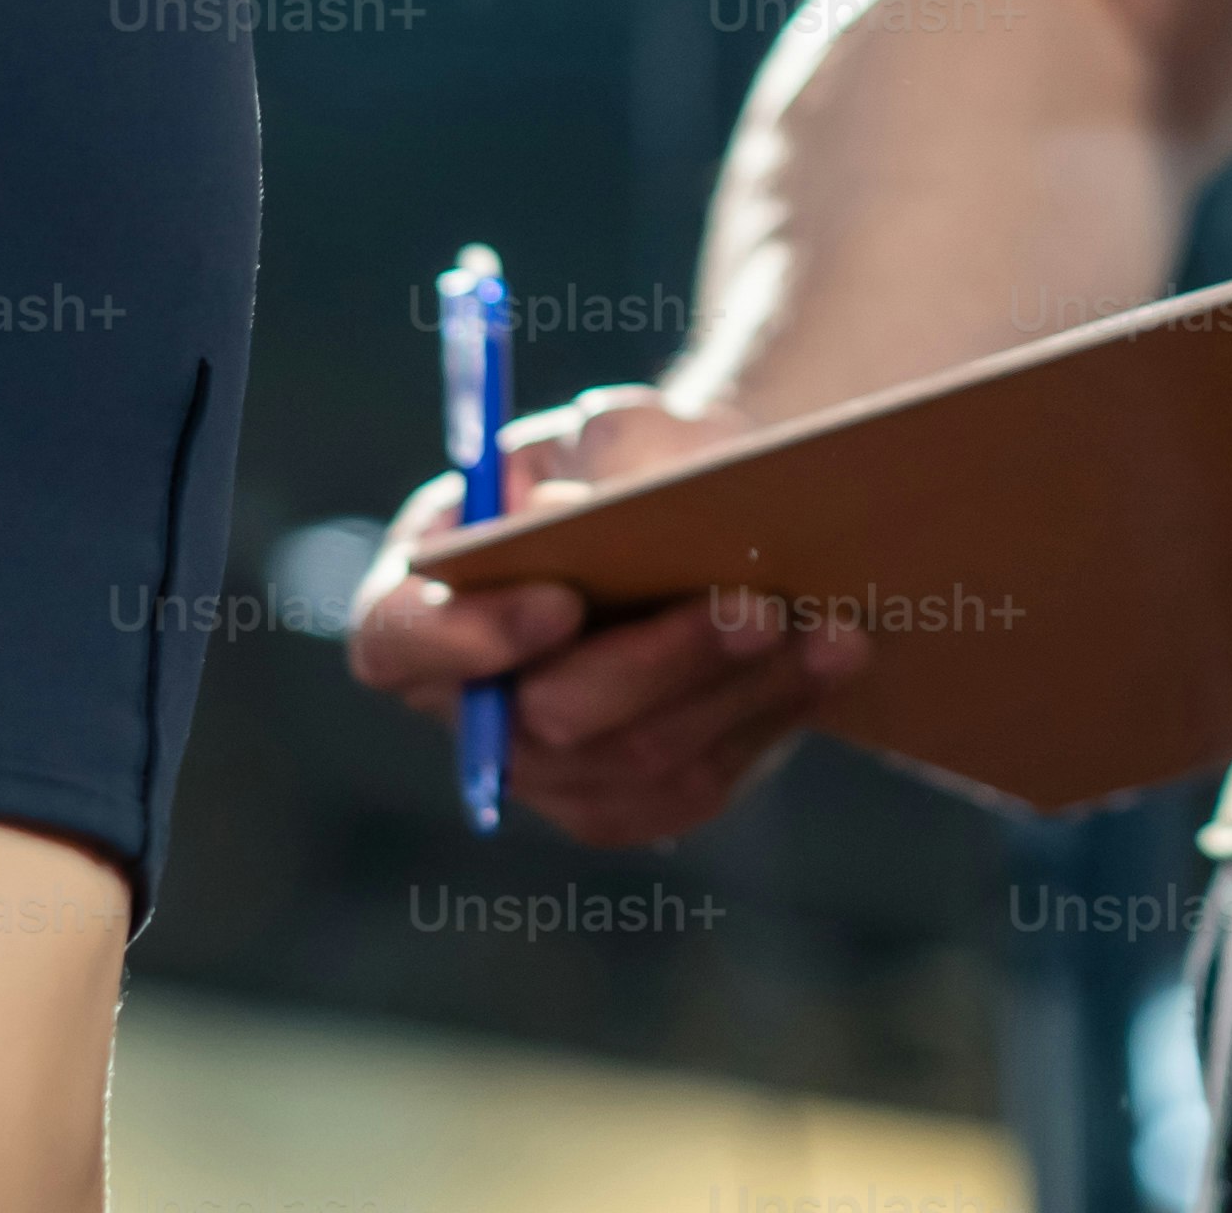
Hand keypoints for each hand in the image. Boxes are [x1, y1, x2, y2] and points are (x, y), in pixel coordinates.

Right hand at [339, 387, 862, 845]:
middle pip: (542, 718)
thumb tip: (560, 520)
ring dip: (736, 689)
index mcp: (423, 598)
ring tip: (821, 624)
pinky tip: (833, 656)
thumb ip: (596, 454)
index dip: (459, 640)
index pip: (398, 644)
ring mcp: (550, 771)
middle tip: (751, 604)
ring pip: (636, 760)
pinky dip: (769, 715)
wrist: (701, 518)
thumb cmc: (632, 462)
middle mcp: (471, 703)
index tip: (557, 601)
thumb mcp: (613, 429)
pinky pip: (697, 780)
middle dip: (657, 660)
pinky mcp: (632, 801)